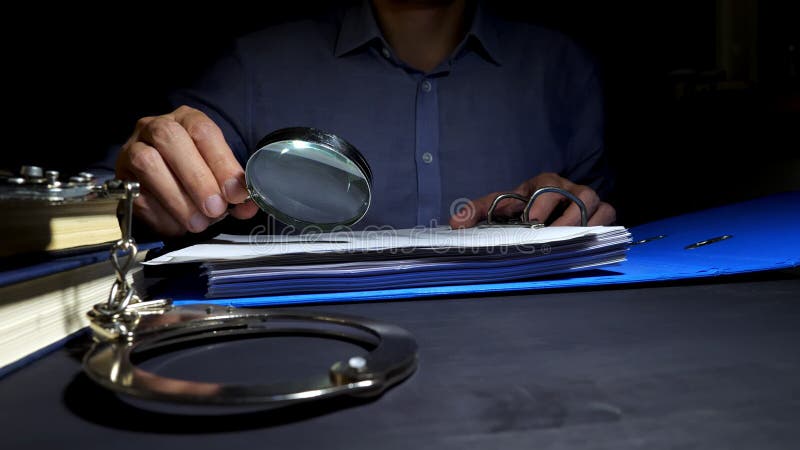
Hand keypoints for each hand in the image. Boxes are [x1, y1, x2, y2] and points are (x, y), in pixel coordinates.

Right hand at [115, 105, 258, 235]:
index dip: (221, 162)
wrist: (163, 184)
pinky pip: (135, 193)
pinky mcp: (121, 178)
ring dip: (177, 198)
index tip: (235, 192)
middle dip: (197, 178)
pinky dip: (160, 214)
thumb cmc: (197, 172)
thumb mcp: (219, 173)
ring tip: (198, 222)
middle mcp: (155, 127)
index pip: (202, 131)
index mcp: (187, 120)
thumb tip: (247, 205)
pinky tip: (178, 226)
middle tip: (215, 208)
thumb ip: (233, 187)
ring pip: (147, 164)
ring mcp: (133, 150)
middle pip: (169, 139)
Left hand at [449, 172, 615, 227]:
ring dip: (584, 224)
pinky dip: (600, 228)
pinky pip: (608, 218)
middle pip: (580, 195)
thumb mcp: (499, 206)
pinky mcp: (600, 214)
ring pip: (598, 206)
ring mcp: (587, 201)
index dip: (541, 203)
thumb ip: (477, 211)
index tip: (530, 220)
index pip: (546, 187)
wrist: (543, 210)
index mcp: (543, 183)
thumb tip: (456, 223)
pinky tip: (584, 243)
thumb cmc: (522, 206)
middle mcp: (569, 189)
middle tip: (550, 235)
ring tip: (568, 241)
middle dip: (566, 216)